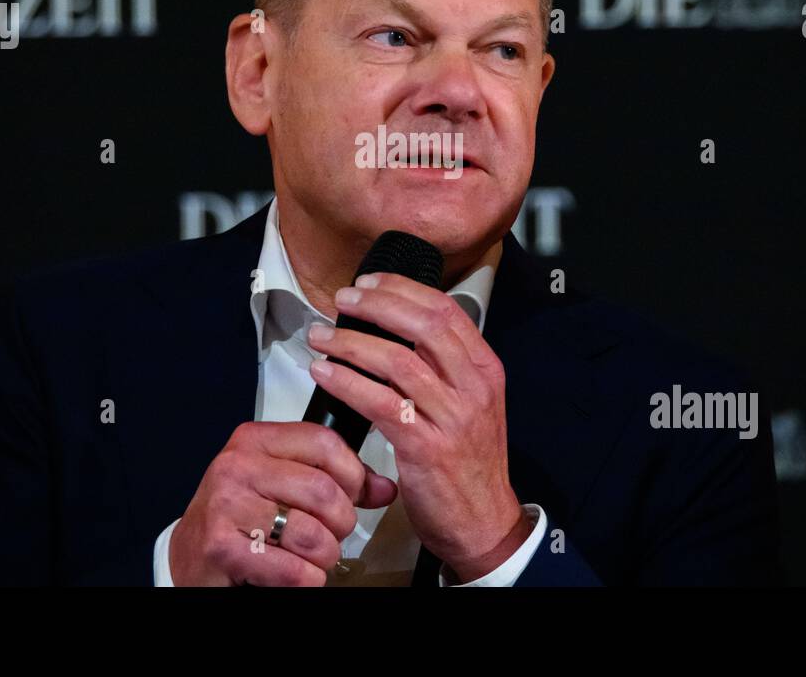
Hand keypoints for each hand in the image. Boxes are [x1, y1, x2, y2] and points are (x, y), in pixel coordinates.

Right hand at [168, 421, 396, 585]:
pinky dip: (306, 580)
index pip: (324, 443)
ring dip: (324, 556)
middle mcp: (236, 465)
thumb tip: (384, 488)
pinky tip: (295, 575)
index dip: (353, 474)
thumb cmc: (241, 519)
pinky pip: (293, 570)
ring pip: (312, 534)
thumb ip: (335, 481)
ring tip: (312, 557)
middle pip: (323, 491)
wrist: (191, 557)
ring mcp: (225, 505)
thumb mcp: (283, 485)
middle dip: (341, 523)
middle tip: (330, 535)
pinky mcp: (221, 547)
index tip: (354, 494)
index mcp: (254, 440)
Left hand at [306, 272, 531, 582]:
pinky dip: (346, 382)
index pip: (445, 309)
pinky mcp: (427, 447)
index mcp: (485, 369)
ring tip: (320, 337)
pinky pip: (380, 403)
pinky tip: (324, 374)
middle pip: (423, 325)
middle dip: (376, 305)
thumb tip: (395, 328)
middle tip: (342, 301)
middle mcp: (474, 387)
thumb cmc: (467, 462)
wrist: (484, 523)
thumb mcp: (470, 403)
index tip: (369, 282)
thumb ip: (443, 366)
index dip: (403, 289)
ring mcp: (453, 417)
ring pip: (397, 360)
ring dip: (350, 342)